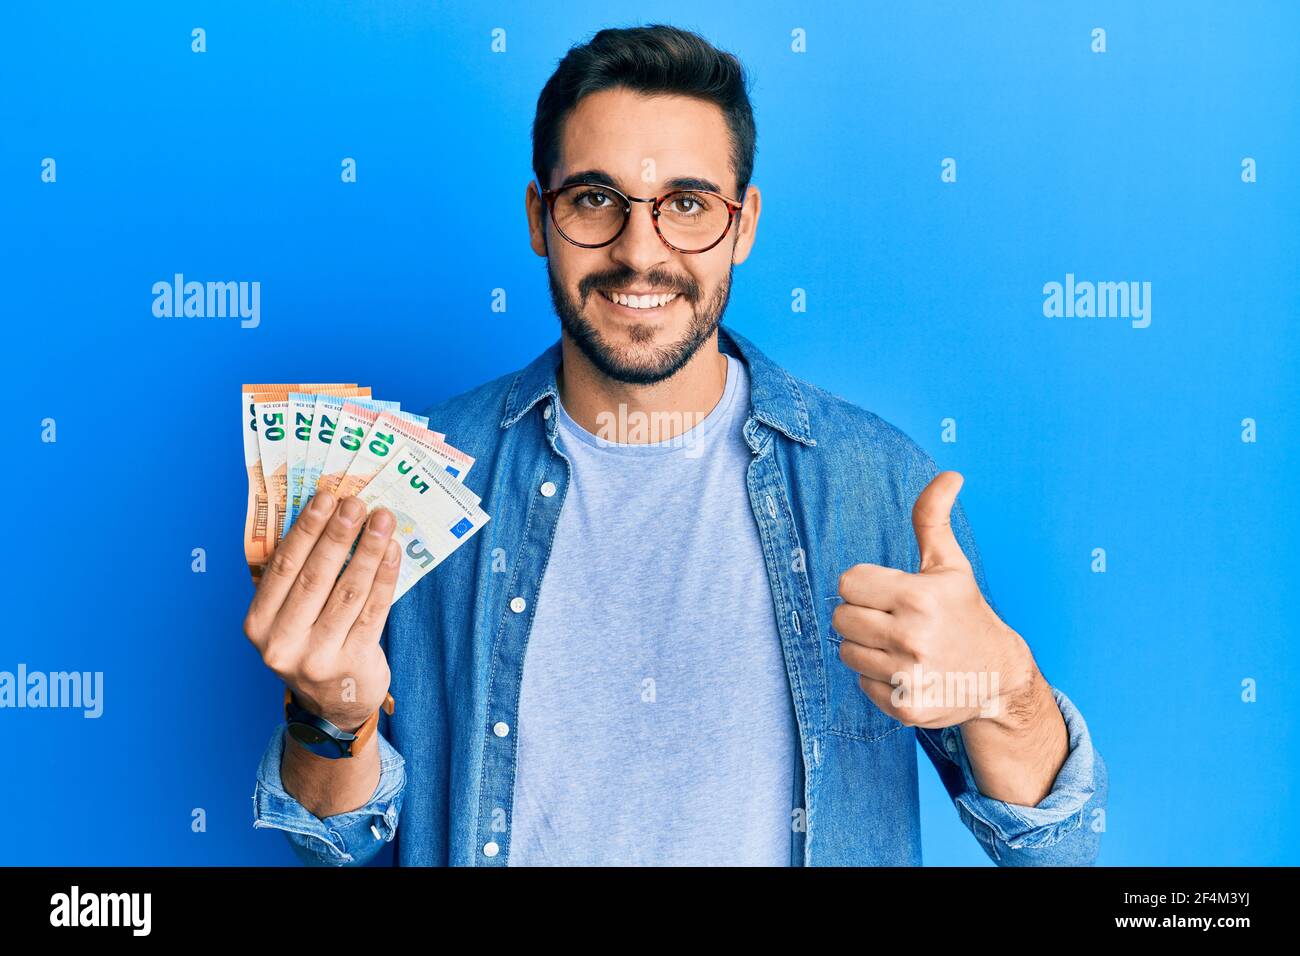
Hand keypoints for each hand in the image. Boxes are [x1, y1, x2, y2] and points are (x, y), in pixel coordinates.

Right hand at [243, 491, 399, 730]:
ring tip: (382, 520)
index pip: (283, 567)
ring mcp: (318, 657)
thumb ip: (298, 578)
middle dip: (338, 534)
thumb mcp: (290, 617)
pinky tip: (393, 552)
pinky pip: (373, 611)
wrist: (334, 705)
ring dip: (367, 550)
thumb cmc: (312, 644)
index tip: (325, 497)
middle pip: (315, 577)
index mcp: (258, 624)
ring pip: (348, 591)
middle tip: (357, 502)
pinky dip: (384, 577)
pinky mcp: (353, 663)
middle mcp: (282, 643)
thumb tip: (327, 517)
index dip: (305, 530)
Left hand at [832, 470, 1034, 728]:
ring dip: (867, 648)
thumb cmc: (965, 612)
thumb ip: (933, 518)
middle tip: (892, 620)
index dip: (864, 585)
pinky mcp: (905, 707)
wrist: (998, 677)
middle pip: (840, 618)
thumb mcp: (949, 565)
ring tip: (900, 646)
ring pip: (847, 652)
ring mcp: (908, 676)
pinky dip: (878, 678)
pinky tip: (907, 671)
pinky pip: (862, 683)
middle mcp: (912, 637)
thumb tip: (950, 474)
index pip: (847, 582)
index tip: (889, 593)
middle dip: (861, 616)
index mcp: (918, 596)